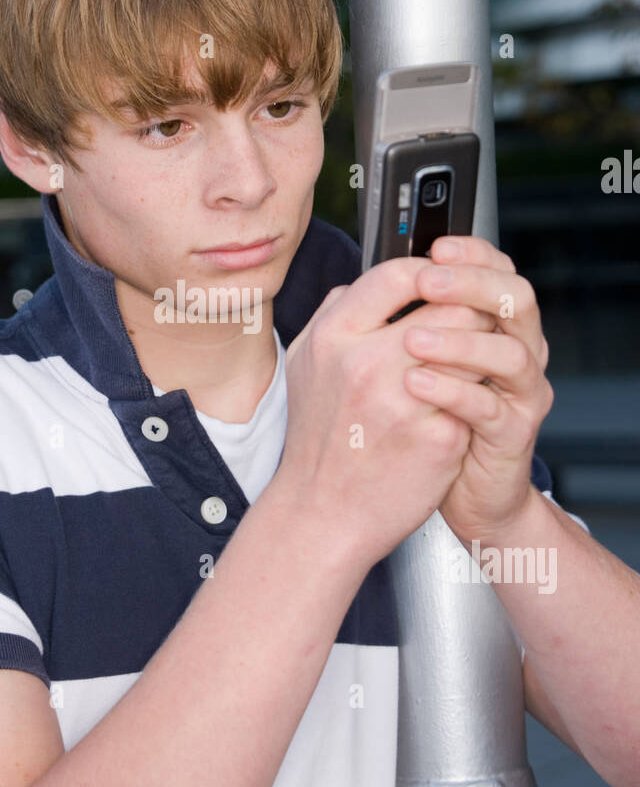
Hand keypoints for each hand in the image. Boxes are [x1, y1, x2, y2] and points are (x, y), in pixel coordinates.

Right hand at [277, 255, 498, 576]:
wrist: (324, 515)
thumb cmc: (319, 439)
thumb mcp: (306, 364)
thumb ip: (335, 314)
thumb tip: (375, 283)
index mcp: (335, 337)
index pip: (402, 274)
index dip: (433, 272)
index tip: (442, 282)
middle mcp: (369, 364)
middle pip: (451, 306)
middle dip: (468, 311)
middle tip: (471, 322)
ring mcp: (408, 402)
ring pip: (475, 348)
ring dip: (480, 351)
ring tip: (471, 361)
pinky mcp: (441, 437)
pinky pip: (478, 396)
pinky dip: (476, 397)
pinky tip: (462, 408)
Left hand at [400, 235, 552, 543]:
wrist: (451, 491)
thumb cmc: (422, 422)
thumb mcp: (410, 361)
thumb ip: (403, 321)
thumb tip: (367, 279)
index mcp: (491, 324)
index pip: (496, 270)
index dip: (471, 254)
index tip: (435, 247)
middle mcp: (516, 350)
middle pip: (513, 298)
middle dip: (470, 283)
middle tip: (428, 279)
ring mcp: (519, 393)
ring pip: (511, 352)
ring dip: (461, 339)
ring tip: (413, 340)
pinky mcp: (512, 434)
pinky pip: (490, 407)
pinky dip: (453, 392)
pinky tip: (416, 384)